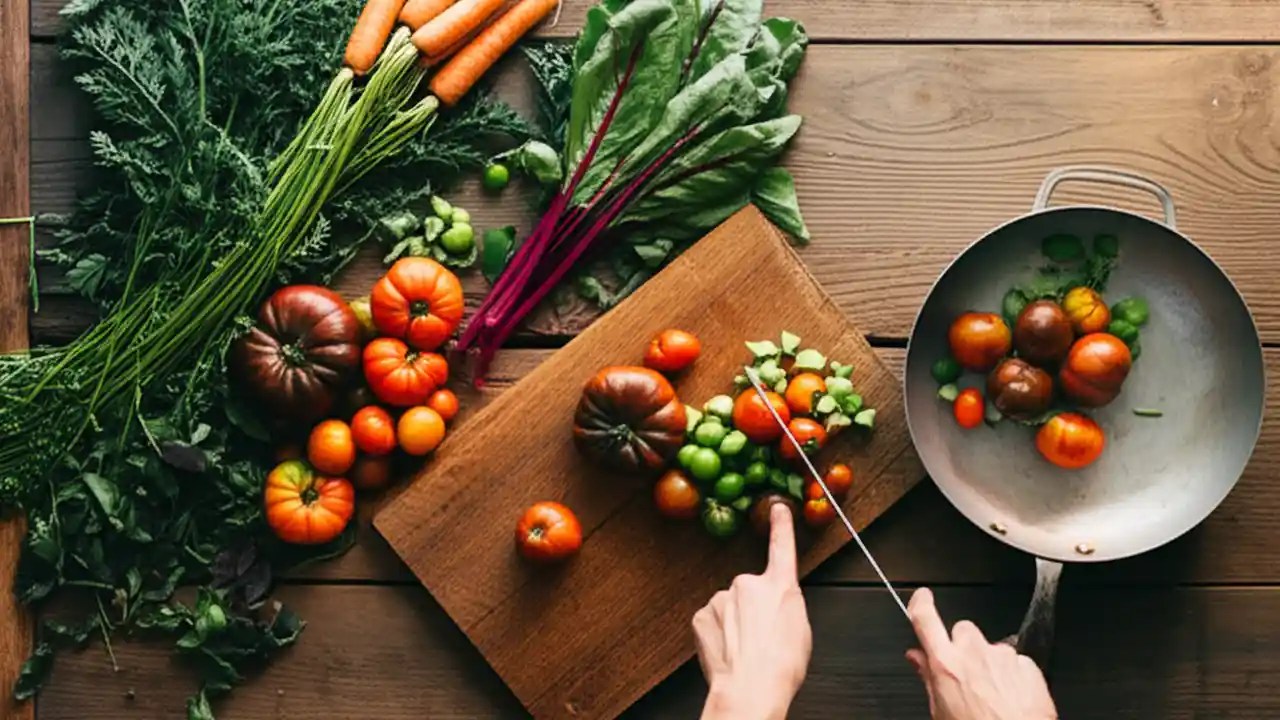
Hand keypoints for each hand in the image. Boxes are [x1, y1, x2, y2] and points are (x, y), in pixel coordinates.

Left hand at [694, 503, 811, 719]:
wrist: (752, 687)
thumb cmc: (781, 666)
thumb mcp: (800, 629)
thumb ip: (785, 605)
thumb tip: (775, 606)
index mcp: (780, 587)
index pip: (781, 547)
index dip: (780, 526)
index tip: (777, 508)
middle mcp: (748, 585)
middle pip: (750, 592)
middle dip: (753, 611)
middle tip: (761, 639)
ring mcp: (722, 598)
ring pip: (728, 608)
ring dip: (735, 625)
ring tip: (745, 650)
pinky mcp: (701, 615)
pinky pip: (711, 621)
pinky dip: (718, 635)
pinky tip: (727, 651)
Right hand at [906, 588, 1057, 719]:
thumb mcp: (940, 711)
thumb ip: (928, 677)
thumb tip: (917, 658)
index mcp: (946, 663)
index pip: (926, 619)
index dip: (921, 603)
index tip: (922, 596)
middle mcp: (974, 653)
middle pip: (962, 630)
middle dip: (962, 646)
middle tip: (965, 674)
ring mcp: (1003, 656)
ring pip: (991, 647)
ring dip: (989, 663)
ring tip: (991, 694)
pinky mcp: (1027, 665)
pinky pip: (1015, 661)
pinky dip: (1011, 675)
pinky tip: (1009, 697)